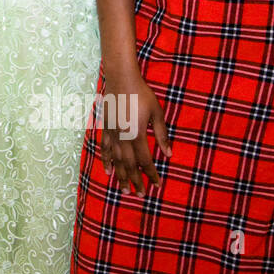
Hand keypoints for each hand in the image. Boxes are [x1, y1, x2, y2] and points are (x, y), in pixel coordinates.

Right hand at [98, 70, 170, 194]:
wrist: (121, 78)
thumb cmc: (142, 94)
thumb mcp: (157, 113)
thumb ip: (162, 135)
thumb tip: (169, 154)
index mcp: (138, 134)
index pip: (145, 161)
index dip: (151, 174)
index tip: (156, 185)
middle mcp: (123, 137)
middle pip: (129, 165)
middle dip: (135, 181)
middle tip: (139, 196)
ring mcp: (112, 133)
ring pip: (116, 160)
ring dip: (120, 176)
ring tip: (124, 190)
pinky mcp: (105, 128)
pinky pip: (105, 148)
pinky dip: (106, 161)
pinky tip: (108, 171)